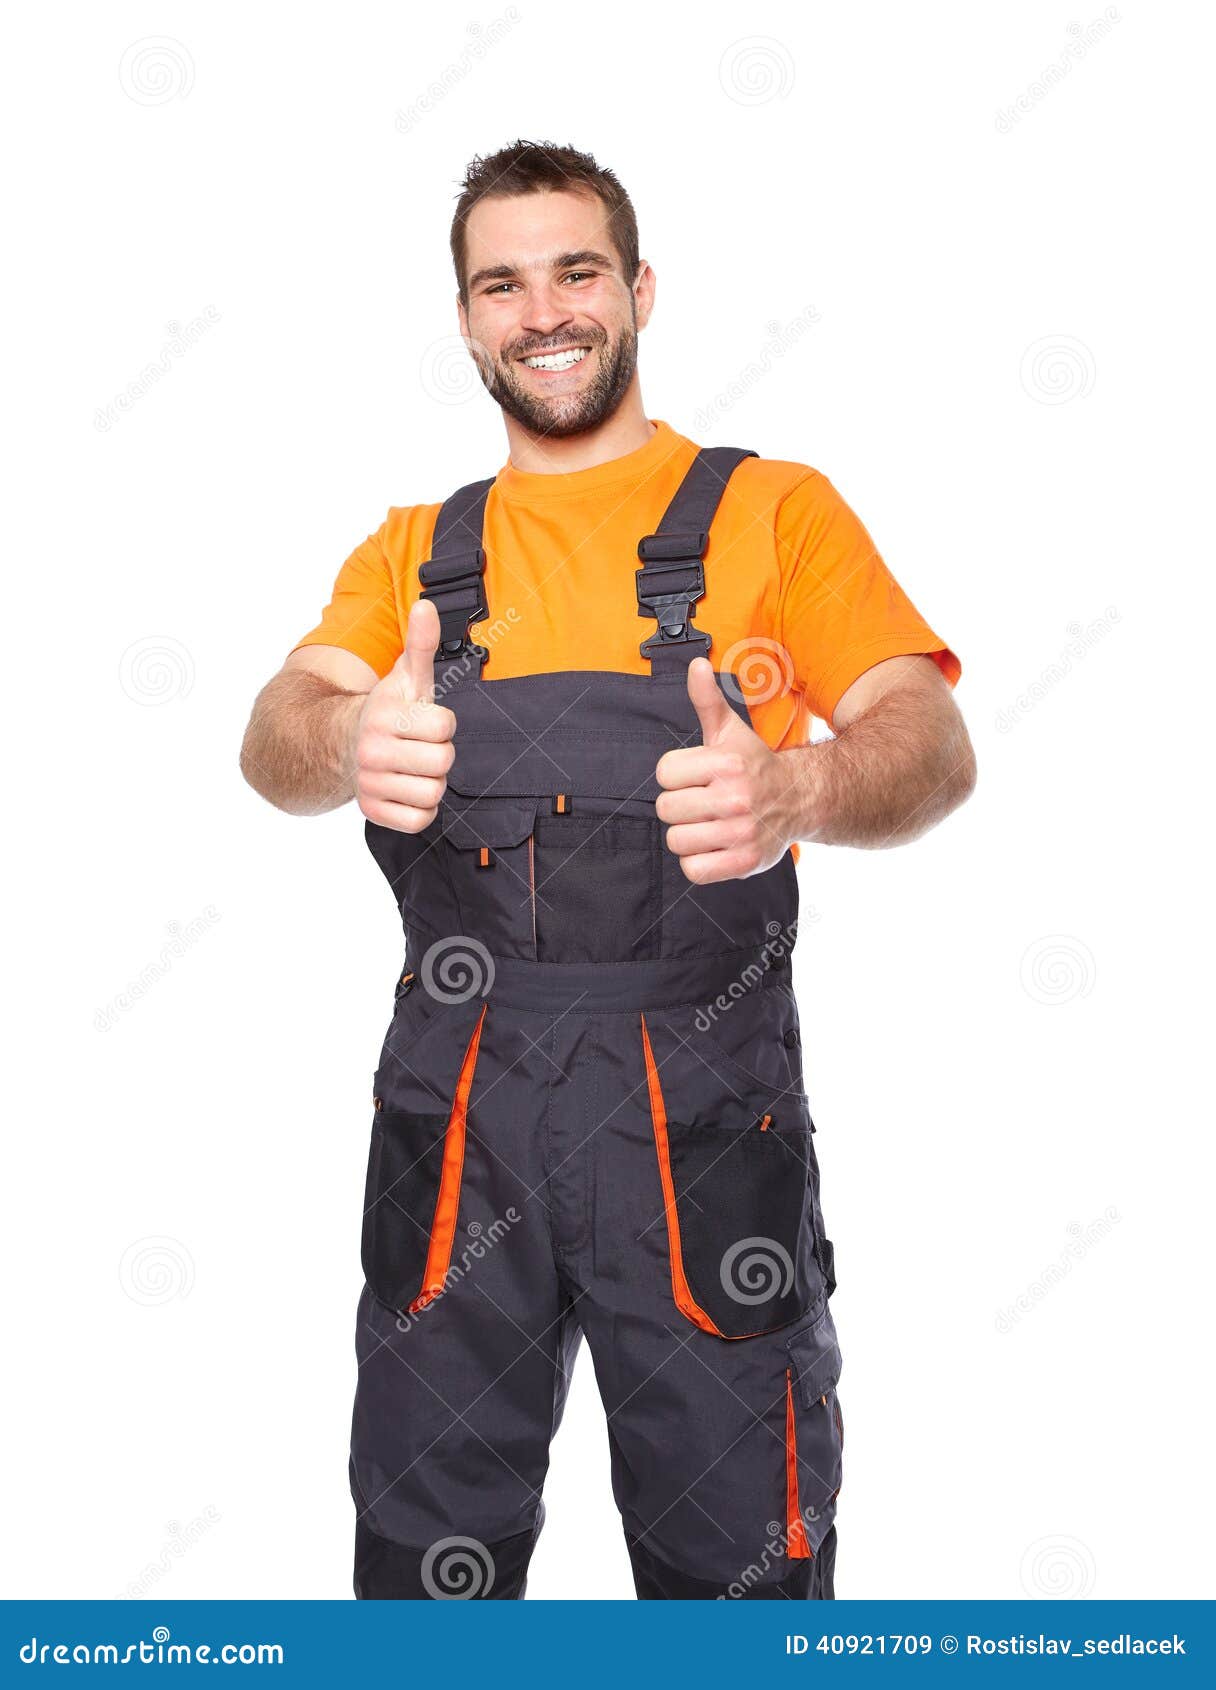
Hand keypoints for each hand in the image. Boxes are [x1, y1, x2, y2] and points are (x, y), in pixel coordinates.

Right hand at [355, 599, 455, 832]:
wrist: (343, 743)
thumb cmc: (389, 710)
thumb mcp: (406, 676)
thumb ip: (420, 643)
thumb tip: (427, 606)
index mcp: (385, 715)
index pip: (445, 726)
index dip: (442, 723)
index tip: (425, 720)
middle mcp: (372, 750)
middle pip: (442, 762)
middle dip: (439, 754)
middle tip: (420, 747)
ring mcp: (369, 783)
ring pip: (433, 793)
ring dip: (431, 782)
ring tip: (413, 768)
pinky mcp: (372, 811)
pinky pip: (419, 821)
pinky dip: (420, 810)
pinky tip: (407, 790)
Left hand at [655, 657, 795, 882]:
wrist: (801, 799)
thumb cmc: (755, 766)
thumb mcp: (730, 731)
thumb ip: (707, 700)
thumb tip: (696, 664)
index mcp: (727, 764)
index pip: (664, 774)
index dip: (675, 775)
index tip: (695, 776)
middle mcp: (736, 799)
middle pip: (666, 809)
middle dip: (680, 805)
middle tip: (702, 802)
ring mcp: (741, 833)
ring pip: (677, 841)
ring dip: (688, 834)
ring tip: (708, 824)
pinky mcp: (745, 862)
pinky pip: (694, 870)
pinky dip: (698, 862)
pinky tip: (713, 846)